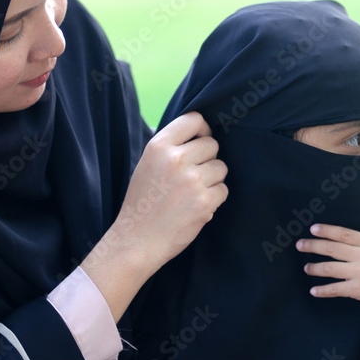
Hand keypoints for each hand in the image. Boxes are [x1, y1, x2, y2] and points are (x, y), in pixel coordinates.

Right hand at [81, 112, 226, 320]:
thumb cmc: (141, 203)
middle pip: (212, 145)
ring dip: (212, 180)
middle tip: (193, 176)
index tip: (201, 141)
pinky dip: (214, 199)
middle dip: (208, 159)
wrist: (136, 240)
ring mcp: (192, 180)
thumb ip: (170, 148)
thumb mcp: (146, 165)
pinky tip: (196, 207)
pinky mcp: (204, 201)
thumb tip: (201, 133)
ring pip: (221, 168)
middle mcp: (176, 159)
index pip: (194, 119)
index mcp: (159, 146)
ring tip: (192, 194)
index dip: (203, 129)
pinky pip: (223, 190)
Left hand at [297, 220, 359, 331]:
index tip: (313, 229)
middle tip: (300, 245)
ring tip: (306, 268)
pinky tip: (314, 291)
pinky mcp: (359, 290)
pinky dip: (323, 290)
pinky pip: (336, 289)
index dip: (328, 230)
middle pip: (334, 248)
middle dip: (314, 246)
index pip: (346, 234)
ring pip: (331, 268)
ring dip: (315, 268)